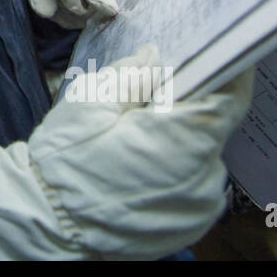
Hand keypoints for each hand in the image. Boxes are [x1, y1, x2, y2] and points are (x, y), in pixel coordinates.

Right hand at [29, 45, 255, 258]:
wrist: (47, 223)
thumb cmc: (66, 160)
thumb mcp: (91, 102)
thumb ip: (133, 74)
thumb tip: (156, 55)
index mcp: (184, 143)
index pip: (230, 96)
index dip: (224, 70)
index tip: (212, 51)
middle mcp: (204, 179)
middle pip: (213, 125)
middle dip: (188, 107)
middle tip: (151, 99)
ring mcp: (200, 207)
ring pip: (204, 155)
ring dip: (181, 140)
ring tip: (138, 139)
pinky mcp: (191, 224)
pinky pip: (195, 183)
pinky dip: (176, 170)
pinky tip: (141, 167)